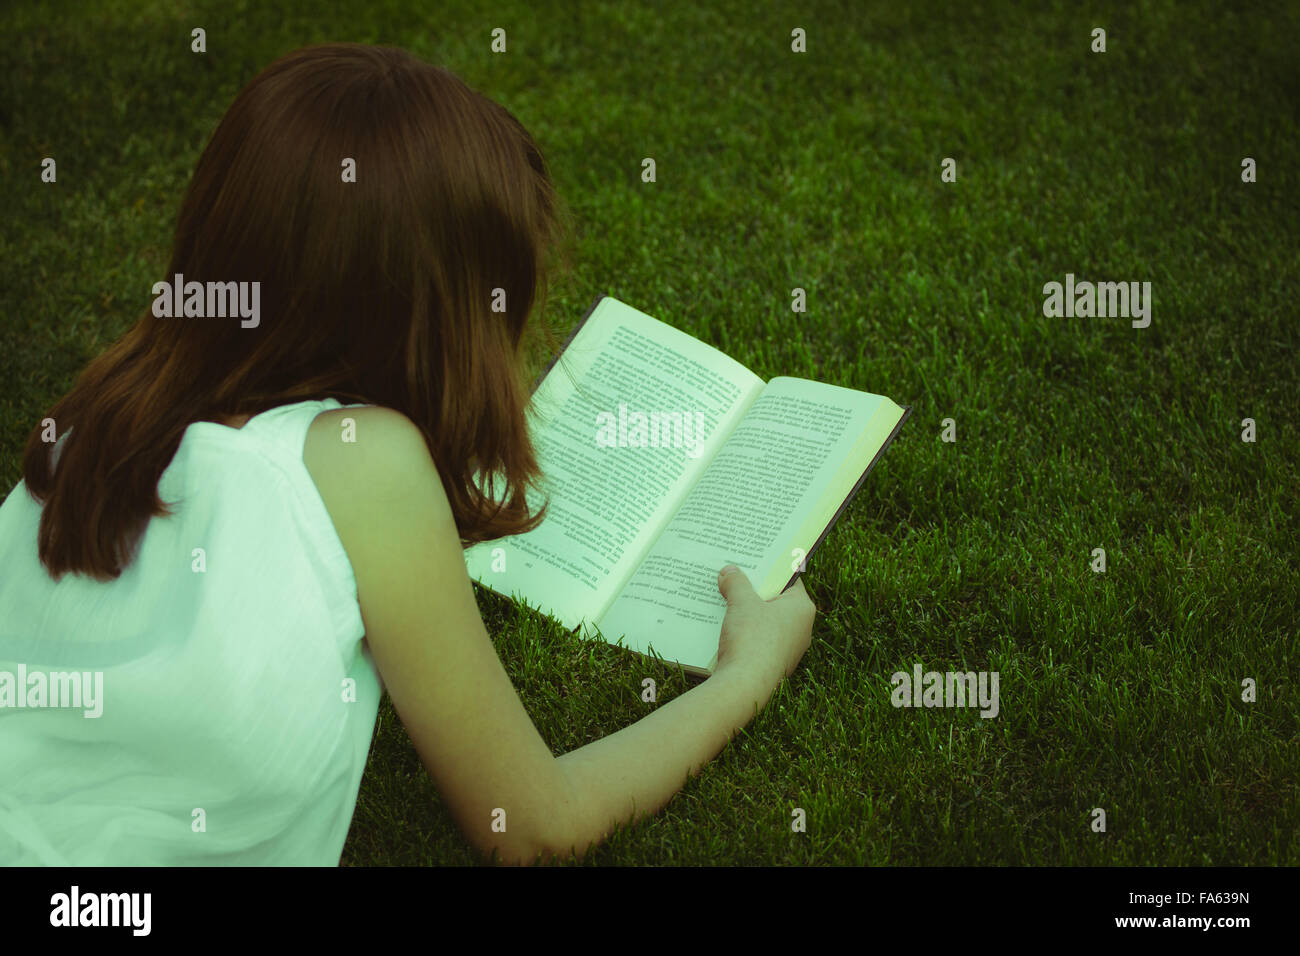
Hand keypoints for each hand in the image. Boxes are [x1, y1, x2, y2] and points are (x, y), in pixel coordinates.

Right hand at [713, 565, 815, 684]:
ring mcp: (788, 648)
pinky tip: (725, 627)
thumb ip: (737, 583)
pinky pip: (759, 641)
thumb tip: (729, 572)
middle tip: (733, 577)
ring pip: (766, 622)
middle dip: (753, 591)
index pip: (788, 580)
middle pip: (775, 601)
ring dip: (747, 613)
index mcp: (802, 608)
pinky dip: (745, 633)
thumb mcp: (742, 603)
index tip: (751, 562)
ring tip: (724, 599)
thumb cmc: (752, 639)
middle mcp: (801, 628)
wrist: (745, 686)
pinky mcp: (773, 663)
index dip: (768, 569)